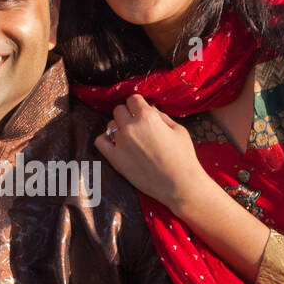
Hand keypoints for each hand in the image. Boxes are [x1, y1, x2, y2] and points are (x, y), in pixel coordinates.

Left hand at [94, 94, 206, 209]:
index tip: (141, 111)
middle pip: (119, 110)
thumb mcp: (178, 130)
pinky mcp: (115, 159)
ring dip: (118, 127)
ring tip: (128, 137)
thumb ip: (162, 116)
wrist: (179, 184)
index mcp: (147, 116)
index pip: (133, 99)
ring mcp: (121, 143)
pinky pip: (100, 141)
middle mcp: (131, 127)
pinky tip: (114, 144)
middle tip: (135, 125)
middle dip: (127, 114)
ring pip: (110, 124)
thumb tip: (150, 108)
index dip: (138, 105)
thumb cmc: (183, 157)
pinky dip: (105, 140)